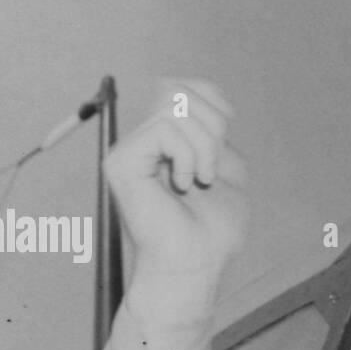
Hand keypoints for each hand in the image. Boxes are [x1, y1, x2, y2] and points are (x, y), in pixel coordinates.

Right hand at [104, 78, 249, 320]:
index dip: (213, 101)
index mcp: (168, 140)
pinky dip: (187, 155)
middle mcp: (144, 140)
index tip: (224, 140)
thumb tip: (209, 98)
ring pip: (174, 106)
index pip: (185, 86)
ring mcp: (131, 150)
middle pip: (178, 88)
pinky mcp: (122, 162)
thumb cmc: (213, 230)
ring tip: (200, 180)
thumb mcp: (229, 170)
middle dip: (212, 124)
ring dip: (204, 145)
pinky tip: (183, 183)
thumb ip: (217, 132)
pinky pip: (164, 129)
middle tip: (210, 168)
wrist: (197, 263)